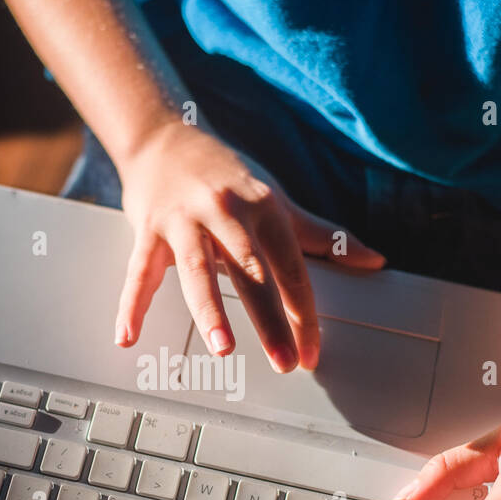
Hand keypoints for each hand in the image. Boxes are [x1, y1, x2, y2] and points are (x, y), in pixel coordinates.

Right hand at [114, 121, 383, 370]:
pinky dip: (131, 305)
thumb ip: (322, 236)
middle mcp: (227, 212)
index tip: (310, 354)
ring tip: (222, 347)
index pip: (291, 271)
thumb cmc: (225, 176)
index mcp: (264, 210)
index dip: (303, 315)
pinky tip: (127, 337)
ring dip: (210, 310)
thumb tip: (374, 259)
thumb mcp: (276, 201)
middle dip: (269, 320)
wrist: (163, 138)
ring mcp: (184, 220)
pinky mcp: (148, 227)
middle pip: (251, 273)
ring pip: (197, 270)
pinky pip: (139, 271)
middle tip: (283, 361)